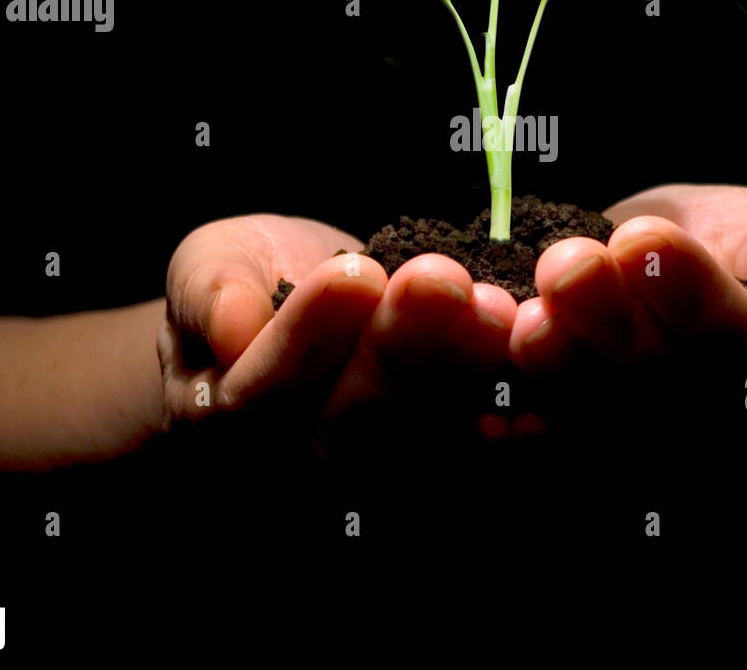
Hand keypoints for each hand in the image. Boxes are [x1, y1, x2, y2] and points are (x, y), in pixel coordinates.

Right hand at [158, 215, 514, 452]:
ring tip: (496, 309)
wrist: (299, 321)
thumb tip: (232, 323)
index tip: (355, 273)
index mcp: (229, 422)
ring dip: (466, 375)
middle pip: (353, 426)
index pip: (263, 394)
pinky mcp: (444, 466)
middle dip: (403, 350)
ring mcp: (377, 478)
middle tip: (442, 281)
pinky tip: (538, 360)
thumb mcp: (209, 267)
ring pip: (425, 442)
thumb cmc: (248, 287)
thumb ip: (209, 291)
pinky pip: (480, 451)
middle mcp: (301, 467)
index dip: (310, 336)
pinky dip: (515, 415)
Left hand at [506, 184, 746, 434]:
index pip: (730, 335)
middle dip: (605, 318)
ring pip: (595, 408)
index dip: (686, 291)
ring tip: (526, 324)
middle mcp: (703, 412)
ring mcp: (643, 435)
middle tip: (567, 266)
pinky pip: (551, 436)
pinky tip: (491, 413)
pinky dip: (521, 427)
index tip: (640, 239)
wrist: (692, 280)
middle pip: (653, 372)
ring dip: (557, 369)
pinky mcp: (586, 439)